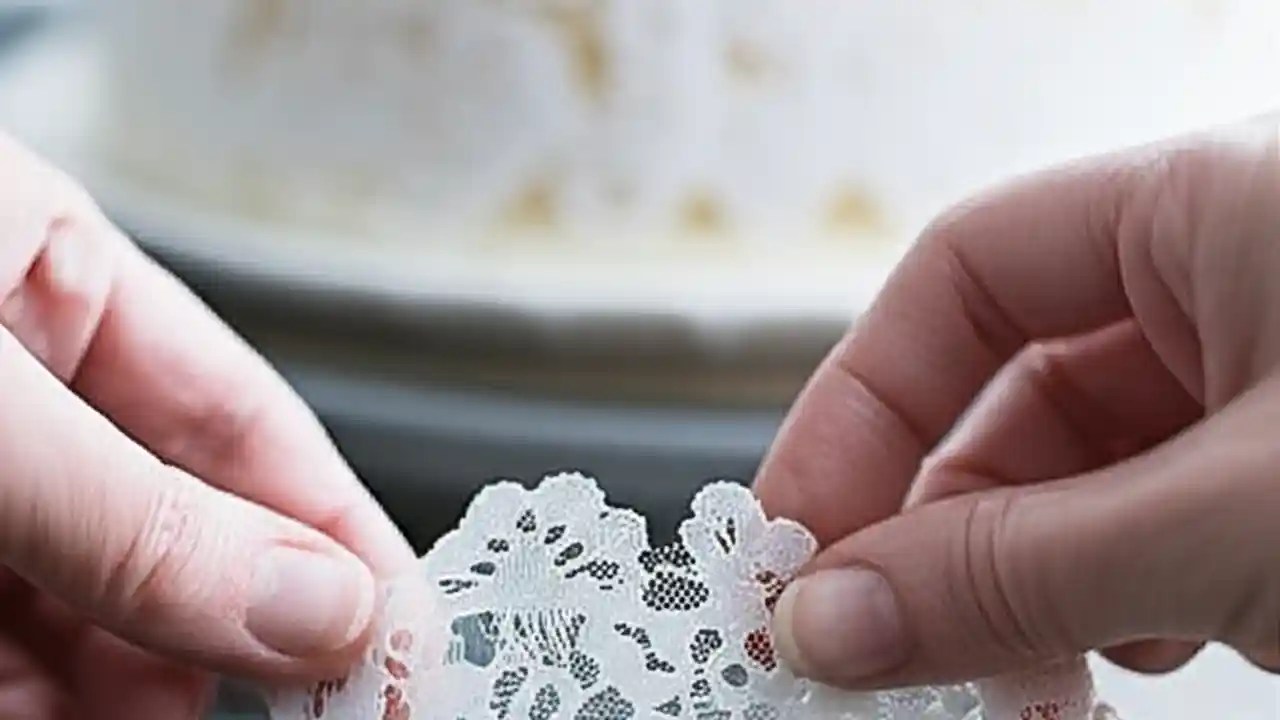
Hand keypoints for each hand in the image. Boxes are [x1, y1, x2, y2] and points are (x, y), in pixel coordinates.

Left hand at [0, 133, 414, 717]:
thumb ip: (140, 513)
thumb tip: (320, 607)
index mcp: (46, 276)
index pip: (249, 424)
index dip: (340, 540)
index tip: (405, 647)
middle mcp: (12, 378)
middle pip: (176, 532)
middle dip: (225, 636)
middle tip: (299, 717)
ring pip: (85, 608)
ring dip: (119, 692)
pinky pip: (2, 647)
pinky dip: (33, 702)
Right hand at [757, 114, 1279, 689]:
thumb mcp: (1233, 522)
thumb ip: (1016, 570)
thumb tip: (820, 623)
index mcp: (1211, 211)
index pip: (961, 274)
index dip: (856, 404)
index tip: (790, 537)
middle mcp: (1230, 284)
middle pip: (1003, 393)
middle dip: (934, 529)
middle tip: (871, 643)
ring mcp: (1268, 389)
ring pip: (1073, 479)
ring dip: (1019, 586)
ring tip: (1025, 679)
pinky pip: (1148, 529)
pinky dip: (1109, 606)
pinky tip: (1125, 657)